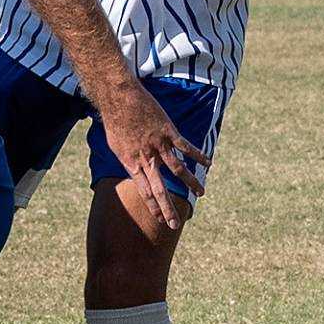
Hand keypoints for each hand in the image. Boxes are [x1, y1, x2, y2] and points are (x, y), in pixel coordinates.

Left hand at [98, 81, 210, 230]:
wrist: (119, 99)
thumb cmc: (115, 122)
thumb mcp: (116, 146)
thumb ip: (128, 160)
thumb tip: (134, 169)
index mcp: (131, 164)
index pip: (144, 191)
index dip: (153, 206)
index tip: (160, 220)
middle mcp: (146, 158)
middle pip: (160, 188)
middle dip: (167, 208)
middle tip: (175, 224)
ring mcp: (158, 145)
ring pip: (178, 170)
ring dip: (191, 183)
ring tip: (201, 194)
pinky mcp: (168, 132)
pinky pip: (186, 147)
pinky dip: (198, 155)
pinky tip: (208, 163)